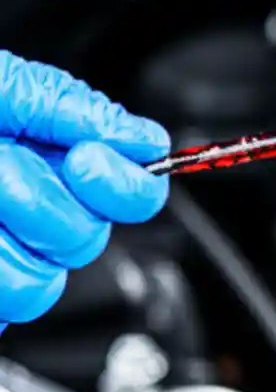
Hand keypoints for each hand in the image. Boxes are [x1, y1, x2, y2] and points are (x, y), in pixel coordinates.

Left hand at [0, 52, 168, 331]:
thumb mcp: (1, 87)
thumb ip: (67, 103)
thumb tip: (145, 138)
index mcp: (51, 163)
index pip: (134, 195)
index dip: (123, 185)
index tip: (85, 163)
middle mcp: (34, 215)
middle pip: (89, 240)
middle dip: (40, 204)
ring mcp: (10, 261)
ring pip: (42, 284)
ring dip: (0, 242)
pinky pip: (13, 304)